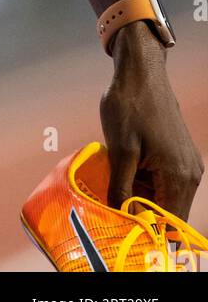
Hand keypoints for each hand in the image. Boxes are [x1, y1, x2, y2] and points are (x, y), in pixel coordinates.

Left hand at [100, 22, 203, 219]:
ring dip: (141, 197)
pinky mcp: (180, 155)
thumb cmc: (129, 106)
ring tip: (115, 184)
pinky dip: (145, 183)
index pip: (168, 225)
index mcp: (179, 177)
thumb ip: (121, 189)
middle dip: (141, 214)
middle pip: (168, 214)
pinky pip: (164, 182)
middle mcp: (190, 175)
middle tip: (112, 206)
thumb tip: (119, 218)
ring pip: (165, 198)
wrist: (140, 71)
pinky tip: (125, 170)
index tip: (120, 227)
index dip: (144, 230)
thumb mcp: (119, 150)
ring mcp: (187, 164)